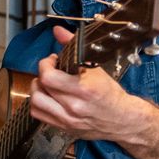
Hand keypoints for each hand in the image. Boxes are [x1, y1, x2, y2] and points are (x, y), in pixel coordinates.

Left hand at [27, 26, 149, 142]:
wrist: (122, 119)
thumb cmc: (110, 94)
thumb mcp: (96, 68)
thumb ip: (74, 47)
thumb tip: (58, 31)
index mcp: (84, 89)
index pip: (48, 77)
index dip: (45, 64)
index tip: (52, 61)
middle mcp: (74, 106)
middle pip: (40, 88)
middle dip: (41, 75)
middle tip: (50, 71)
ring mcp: (68, 119)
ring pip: (36, 103)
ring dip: (37, 90)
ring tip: (47, 85)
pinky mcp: (64, 127)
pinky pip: (39, 115)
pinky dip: (39, 104)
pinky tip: (48, 97)